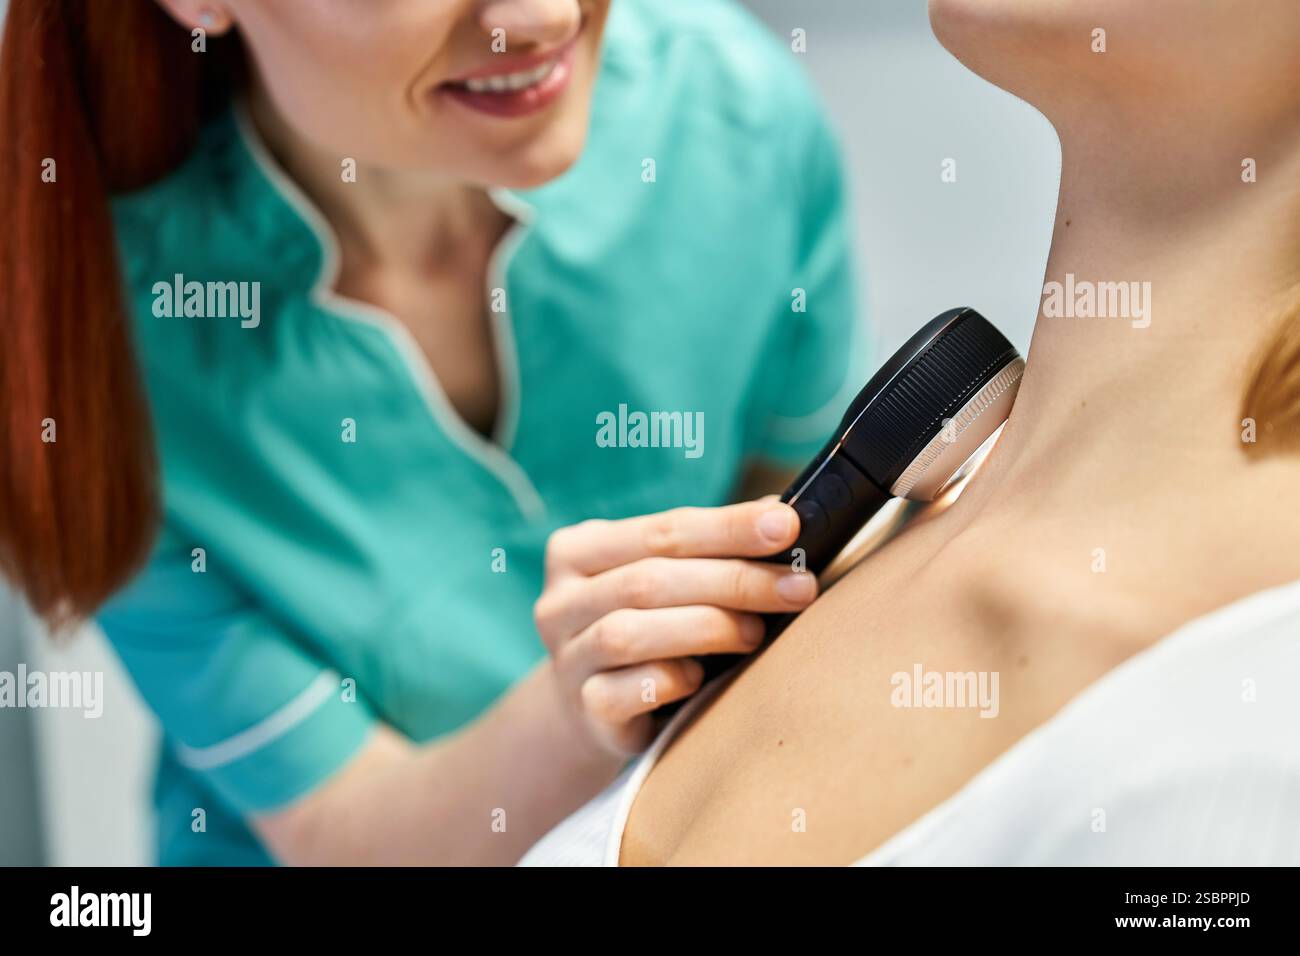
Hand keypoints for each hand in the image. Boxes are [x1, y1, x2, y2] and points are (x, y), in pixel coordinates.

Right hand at [535, 500, 816, 755]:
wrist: (598, 708)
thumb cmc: (649, 624)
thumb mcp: (667, 576)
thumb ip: (710, 546)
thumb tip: (780, 515)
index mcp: (579, 550)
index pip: (662, 530)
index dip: (728, 527)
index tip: (788, 526)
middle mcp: (562, 600)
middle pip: (649, 580)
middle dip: (734, 580)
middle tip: (798, 587)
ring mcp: (568, 657)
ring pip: (629, 633)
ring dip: (707, 628)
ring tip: (758, 633)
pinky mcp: (584, 708)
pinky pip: (624, 693)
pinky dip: (669, 680)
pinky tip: (703, 679)